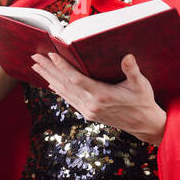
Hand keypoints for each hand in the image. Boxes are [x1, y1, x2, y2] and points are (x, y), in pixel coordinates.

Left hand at [30, 52, 167, 143]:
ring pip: (64, 92)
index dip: (62, 66)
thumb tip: (128, 57)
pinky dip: (59, 90)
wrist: (144, 124)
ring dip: (49, 78)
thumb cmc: (143, 102)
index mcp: (102, 95)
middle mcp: (91, 104)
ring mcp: (88, 110)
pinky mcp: (89, 113)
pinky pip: (69, 99)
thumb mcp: (141, 85)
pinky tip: (51, 83)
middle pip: (64, 85)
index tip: (51, 55)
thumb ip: (132, 70)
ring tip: (37, 67)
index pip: (76, 79)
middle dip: (48, 70)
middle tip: (35, 57)